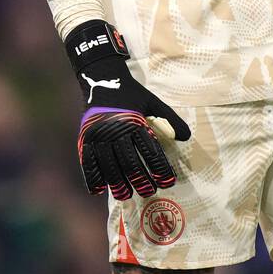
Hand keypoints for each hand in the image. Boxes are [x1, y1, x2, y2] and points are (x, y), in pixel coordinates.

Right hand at [65, 20, 190, 199]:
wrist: (103, 78)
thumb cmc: (132, 94)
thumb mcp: (153, 102)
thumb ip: (170, 119)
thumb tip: (187, 137)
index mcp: (135, 121)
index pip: (149, 150)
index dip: (159, 168)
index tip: (167, 182)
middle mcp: (116, 129)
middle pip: (129, 160)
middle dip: (140, 179)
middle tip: (148, 192)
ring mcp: (99, 134)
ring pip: (109, 164)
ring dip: (117, 182)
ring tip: (125, 195)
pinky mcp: (85, 137)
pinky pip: (88, 161)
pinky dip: (93, 176)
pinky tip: (98, 190)